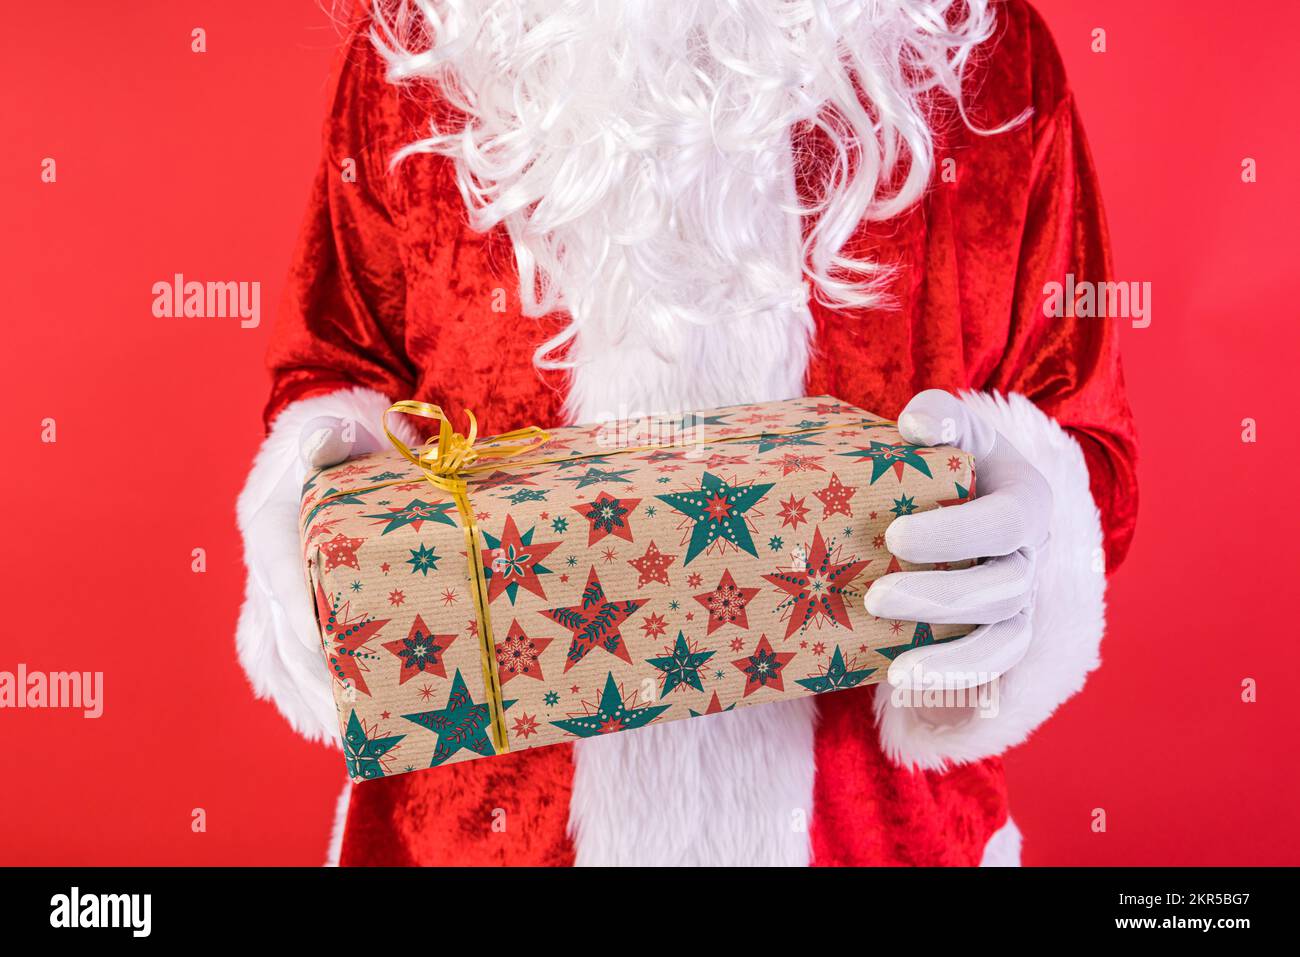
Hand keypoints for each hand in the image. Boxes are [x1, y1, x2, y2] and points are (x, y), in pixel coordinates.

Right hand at [235, 405, 382, 742]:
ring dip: (304, 695)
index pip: (279, 573)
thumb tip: (326, 433)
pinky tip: (322, 726)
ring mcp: (271, 583)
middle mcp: (264, 559)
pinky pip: (279, 652)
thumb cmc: (341, 433)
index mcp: (270, 518)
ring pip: (276, 651)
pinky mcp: (287, 599)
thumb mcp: (339, 428)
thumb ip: (329, 438)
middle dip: (312, 674)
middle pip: (277, 628)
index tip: (324, 650)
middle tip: (351, 714)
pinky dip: (295, 690)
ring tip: (341, 737)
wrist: (327, 433)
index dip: (299, 613)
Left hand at [864, 389, 1052, 690]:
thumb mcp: (953, 429)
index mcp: (1026, 502)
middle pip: (1004, 589)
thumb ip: (940, 417)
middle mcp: (1030, 558)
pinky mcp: (997, 636)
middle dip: (941, 597)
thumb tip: (915, 425)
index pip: (1006, 522)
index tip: (895, 536)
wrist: (968, 495)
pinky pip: (989, 670)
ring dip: (953, 659)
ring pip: (1005, 643)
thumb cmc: (953, 458)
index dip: (956, 534)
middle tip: (877, 598)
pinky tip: (905, 686)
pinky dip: (954, 681)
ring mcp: (1019, 603)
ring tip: (897, 672)